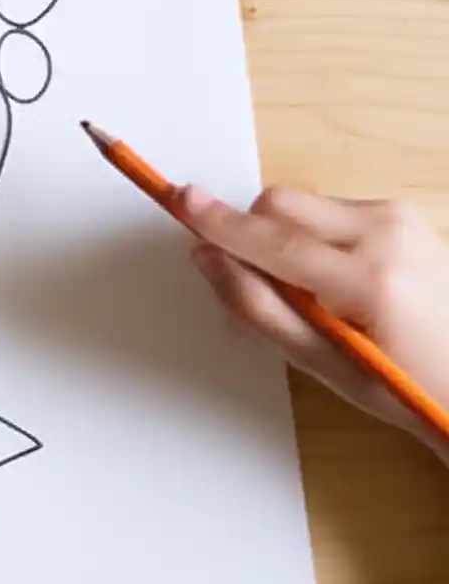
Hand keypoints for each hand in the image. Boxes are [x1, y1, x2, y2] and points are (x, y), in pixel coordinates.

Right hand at [181, 185, 448, 461]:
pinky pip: (328, 211)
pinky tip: (337, 281)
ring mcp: (399, 218)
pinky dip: (314, 239)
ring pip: (301, 207)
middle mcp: (388, 233)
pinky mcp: (402, 213)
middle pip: (279, 205)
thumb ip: (257, 307)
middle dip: (252, 236)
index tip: (178, 198)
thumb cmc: (404, 385)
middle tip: (260, 287)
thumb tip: (207, 259)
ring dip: (284, 240)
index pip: (273, 241)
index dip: (218, 223)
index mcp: (370, 279)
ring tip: (311, 293)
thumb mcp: (322, 364)